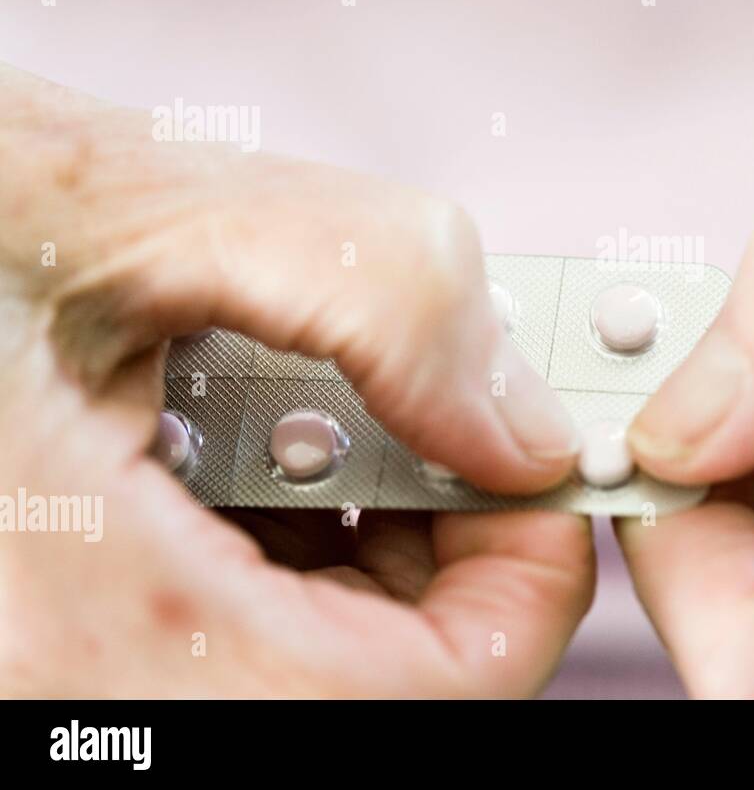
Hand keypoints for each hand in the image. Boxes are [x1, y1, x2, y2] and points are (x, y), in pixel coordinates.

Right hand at [0, 66, 592, 695]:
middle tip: (437, 414)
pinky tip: (257, 431)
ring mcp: (70, 670)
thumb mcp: (151, 209)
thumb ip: (381, 298)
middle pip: (392, 680)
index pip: (437, 692)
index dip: (530, 575)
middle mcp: (78, 685)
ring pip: (325, 655)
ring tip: (320, 404)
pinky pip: (252, 622)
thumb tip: (522, 420)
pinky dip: (296, 532)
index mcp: (94, 629)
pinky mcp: (74, 637)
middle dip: (447, 539)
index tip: (536, 463)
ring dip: (370, 528)